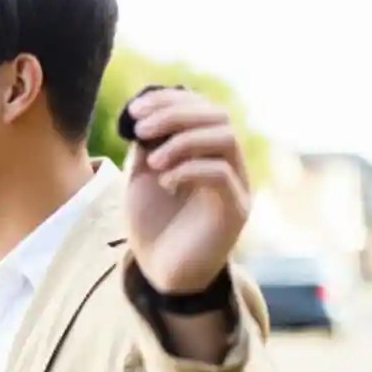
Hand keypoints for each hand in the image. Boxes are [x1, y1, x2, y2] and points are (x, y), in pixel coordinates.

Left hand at [123, 88, 250, 293]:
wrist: (159, 271)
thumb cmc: (153, 223)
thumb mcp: (142, 175)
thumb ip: (148, 143)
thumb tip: (145, 111)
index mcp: (207, 149)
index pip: (201, 106)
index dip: (169, 100)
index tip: (135, 109)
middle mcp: (228, 162)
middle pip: (217, 116)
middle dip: (174, 115)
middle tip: (139, 130)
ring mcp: (236, 185)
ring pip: (225, 138)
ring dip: (182, 141)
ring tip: (152, 161)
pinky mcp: (235, 210)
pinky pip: (222, 174)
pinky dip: (189, 169)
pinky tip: (165, 183)